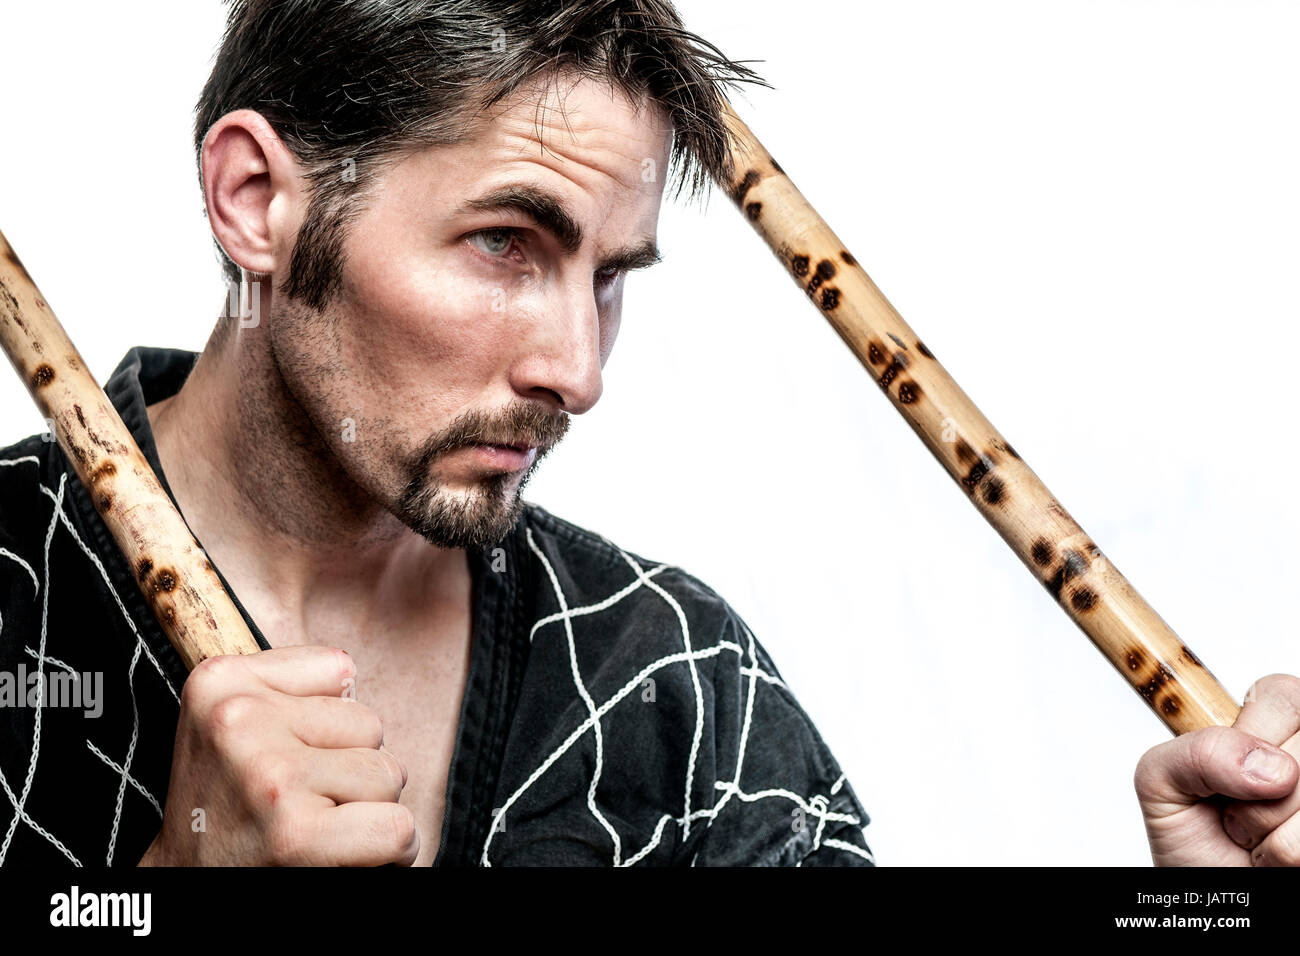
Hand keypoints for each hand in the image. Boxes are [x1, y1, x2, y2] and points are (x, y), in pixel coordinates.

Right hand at [138, 645, 418, 865]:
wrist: (184, 881)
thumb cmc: (227, 805)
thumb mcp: (231, 721)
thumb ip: (289, 687)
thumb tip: (351, 677)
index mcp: (220, 681)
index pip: (339, 670)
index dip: (330, 722)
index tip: (288, 754)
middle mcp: (238, 720)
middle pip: (370, 724)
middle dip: (353, 765)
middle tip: (304, 799)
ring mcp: (270, 774)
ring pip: (387, 773)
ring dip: (370, 807)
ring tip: (320, 825)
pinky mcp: (296, 832)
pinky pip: (395, 826)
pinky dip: (394, 847)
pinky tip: (356, 851)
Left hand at [1134, 673, 1299, 865]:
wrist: (1210, 896)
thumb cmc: (1191, 837)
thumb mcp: (1161, 781)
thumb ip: (1195, 751)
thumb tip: (1269, 765)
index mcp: (1271, 721)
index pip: (1283, 694)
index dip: (1249, 736)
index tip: (1228, 767)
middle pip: (1298, 750)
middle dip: (1251, 790)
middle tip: (1233, 809)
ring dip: (1265, 826)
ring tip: (1251, 835)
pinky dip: (1280, 854)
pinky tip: (1271, 856)